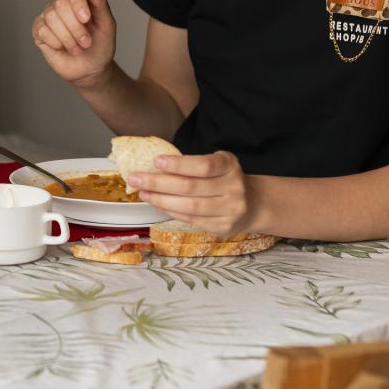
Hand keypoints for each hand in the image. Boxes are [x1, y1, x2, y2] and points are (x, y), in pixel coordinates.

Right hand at [32, 0, 117, 89]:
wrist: (91, 69)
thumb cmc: (100, 45)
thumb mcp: (107, 25)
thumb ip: (100, 3)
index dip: (78, 2)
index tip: (86, 19)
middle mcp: (62, 4)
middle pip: (61, 4)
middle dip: (76, 27)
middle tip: (86, 42)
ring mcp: (48, 16)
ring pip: (51, 18)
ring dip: (68, 38)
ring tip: (77, 48)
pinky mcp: (39, 30)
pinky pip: (42, 31)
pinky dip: (56, 43)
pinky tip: (63, 47)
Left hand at [128, 151, 255, 236]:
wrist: (253, 204)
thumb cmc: (224, 179)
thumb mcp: (217, 163)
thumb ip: (193, 164)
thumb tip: (154, 166)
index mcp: (230, 166)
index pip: (203, 166)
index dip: (178, 164)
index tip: (155, 161)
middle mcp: (233, 188)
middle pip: (191, 187)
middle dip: (158, 183)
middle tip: (135, 178)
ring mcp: (230, 210)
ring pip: (189, 207)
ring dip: (161, 200)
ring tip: (142, 193)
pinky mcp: (223, 227)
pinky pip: (191, 219)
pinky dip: (170, 211)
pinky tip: (157, 204)